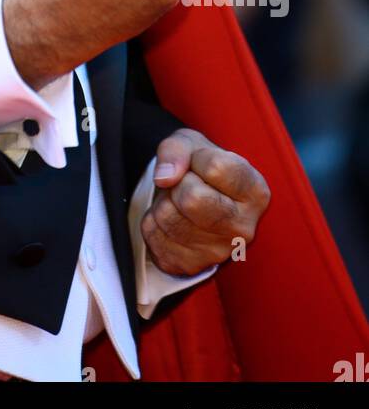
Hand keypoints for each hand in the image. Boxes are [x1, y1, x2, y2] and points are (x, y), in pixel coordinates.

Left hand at [140, 128, 271, 276]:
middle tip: (186, 183)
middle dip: (179, 183)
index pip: (215, 168)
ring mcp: (218, 252)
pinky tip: (172, 218)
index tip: (201, 163)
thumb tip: (165, 177)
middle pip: (192, 199)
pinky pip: (153, 234)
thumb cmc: (199, 169)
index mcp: (255, 192)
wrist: (192, 200)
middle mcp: (243, 227)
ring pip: (168, 216)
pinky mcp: (189, 265)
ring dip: (163, 201)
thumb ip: (177, 149)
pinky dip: (153, 220)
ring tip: (178, 201)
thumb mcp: (191, 144)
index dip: (197, 158)